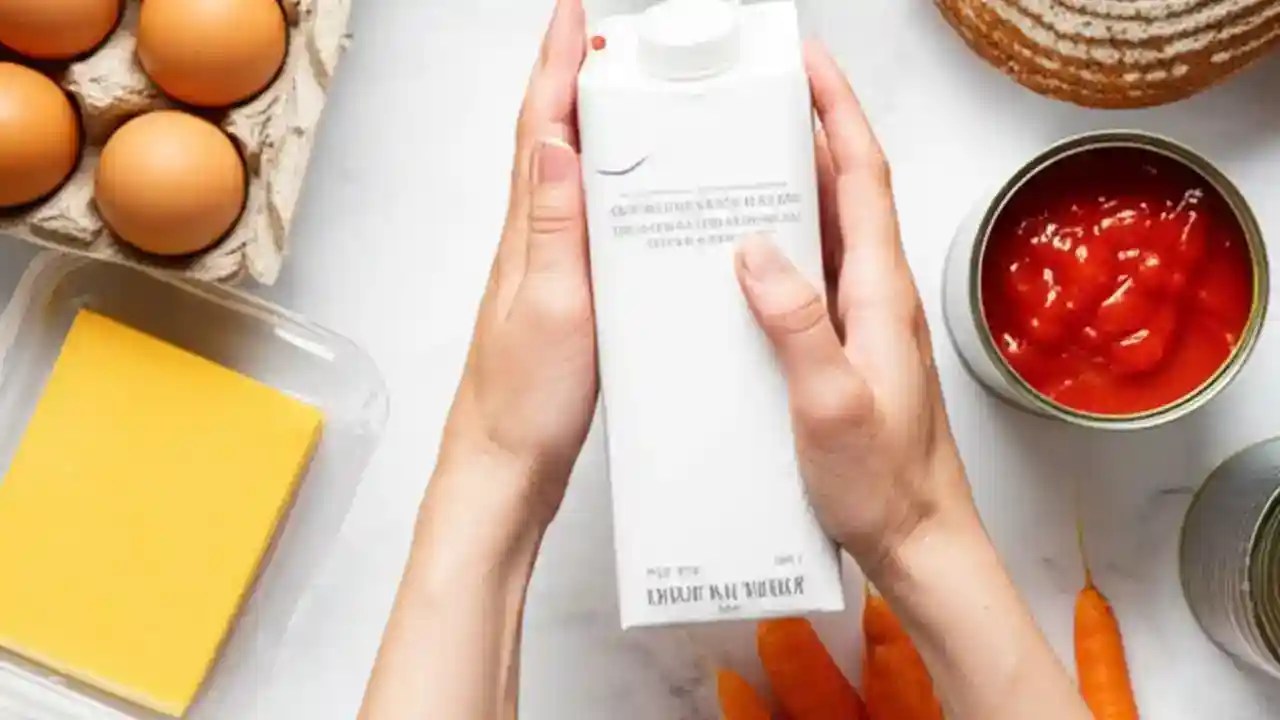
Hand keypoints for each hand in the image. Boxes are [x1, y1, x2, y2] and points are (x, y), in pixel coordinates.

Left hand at [438, 0, 593, 527]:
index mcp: (529, 234)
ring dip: (585, 126)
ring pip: (564, 178)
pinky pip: (581, 221)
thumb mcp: (550, 308)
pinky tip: (627, 194)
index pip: (540, 129)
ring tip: (623, 94)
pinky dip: (601, 186)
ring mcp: (543, 267)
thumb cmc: (525, 401)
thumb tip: (553, 141)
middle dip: (572, 78)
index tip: (574, 15)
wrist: (507, 466)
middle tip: (607, 39)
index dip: (556, 66)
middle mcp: (531, 241)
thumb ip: (553, 227)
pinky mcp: (562, 294)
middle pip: (548, 139)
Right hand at [734, 43, 973, 580]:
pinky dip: (787, 244)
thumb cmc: (886, 484)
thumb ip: (799, 325)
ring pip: (831, 229)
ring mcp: (865, 320)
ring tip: (743, 158)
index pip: (863, 178)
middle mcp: (878, 296)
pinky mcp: (848, 346)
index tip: (808, 66)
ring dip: (796, 183)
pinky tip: (749, 255)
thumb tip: (758, 252)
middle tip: (759, 98)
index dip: (837, 112)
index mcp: (881, 294)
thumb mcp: (832, 405)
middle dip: (811, 129)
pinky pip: (816, 274)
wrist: (918, 540)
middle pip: (848, 189)